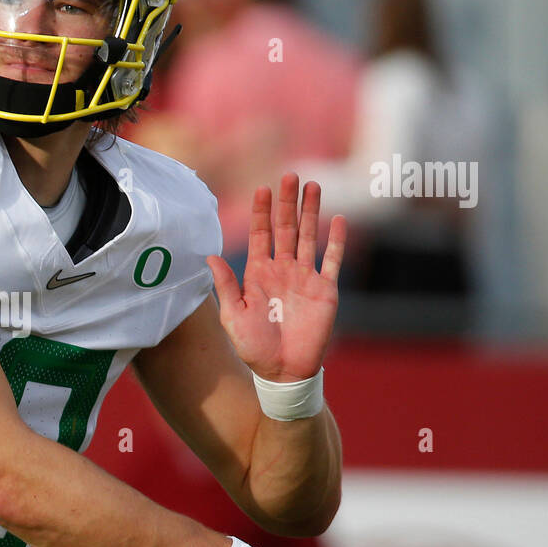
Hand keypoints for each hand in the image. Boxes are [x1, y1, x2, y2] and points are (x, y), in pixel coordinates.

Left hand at [206, 173, 345, 382]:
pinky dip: (335, 241)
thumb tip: (209, 257)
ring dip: (311, 212)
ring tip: (313, 186)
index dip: (262, 212)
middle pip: (286, 228)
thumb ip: (225, 285)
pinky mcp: (325, 290)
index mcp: (258, 273)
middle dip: (288, 202)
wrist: (283, 371)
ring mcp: (305, 278)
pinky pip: (332, 260)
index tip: (262, 189)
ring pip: (308, 237)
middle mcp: (283, 270)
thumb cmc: (254, 347)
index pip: (261, 234)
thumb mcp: (233, 316)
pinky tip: (337, 220)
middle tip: (290, 175)